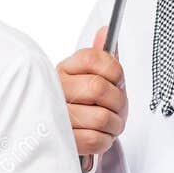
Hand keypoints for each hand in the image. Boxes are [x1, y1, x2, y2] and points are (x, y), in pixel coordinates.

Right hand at [56, 26, 126, 158]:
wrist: (63, 137)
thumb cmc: (83, 105)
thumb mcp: (93, 77)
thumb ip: (102, 57)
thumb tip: (106, 31)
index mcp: (64, 69)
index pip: (94, 59)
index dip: (115, 71)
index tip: (116, 80)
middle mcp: (55, 90)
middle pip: (98, 88)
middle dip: (118, 102)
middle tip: (116, 108)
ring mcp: (56, 116)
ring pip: (101, 117)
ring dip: (114, 125)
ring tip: (108, 125)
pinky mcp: (62, 141)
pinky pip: (94, 139)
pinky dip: (104, 141)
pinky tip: (98, 136)